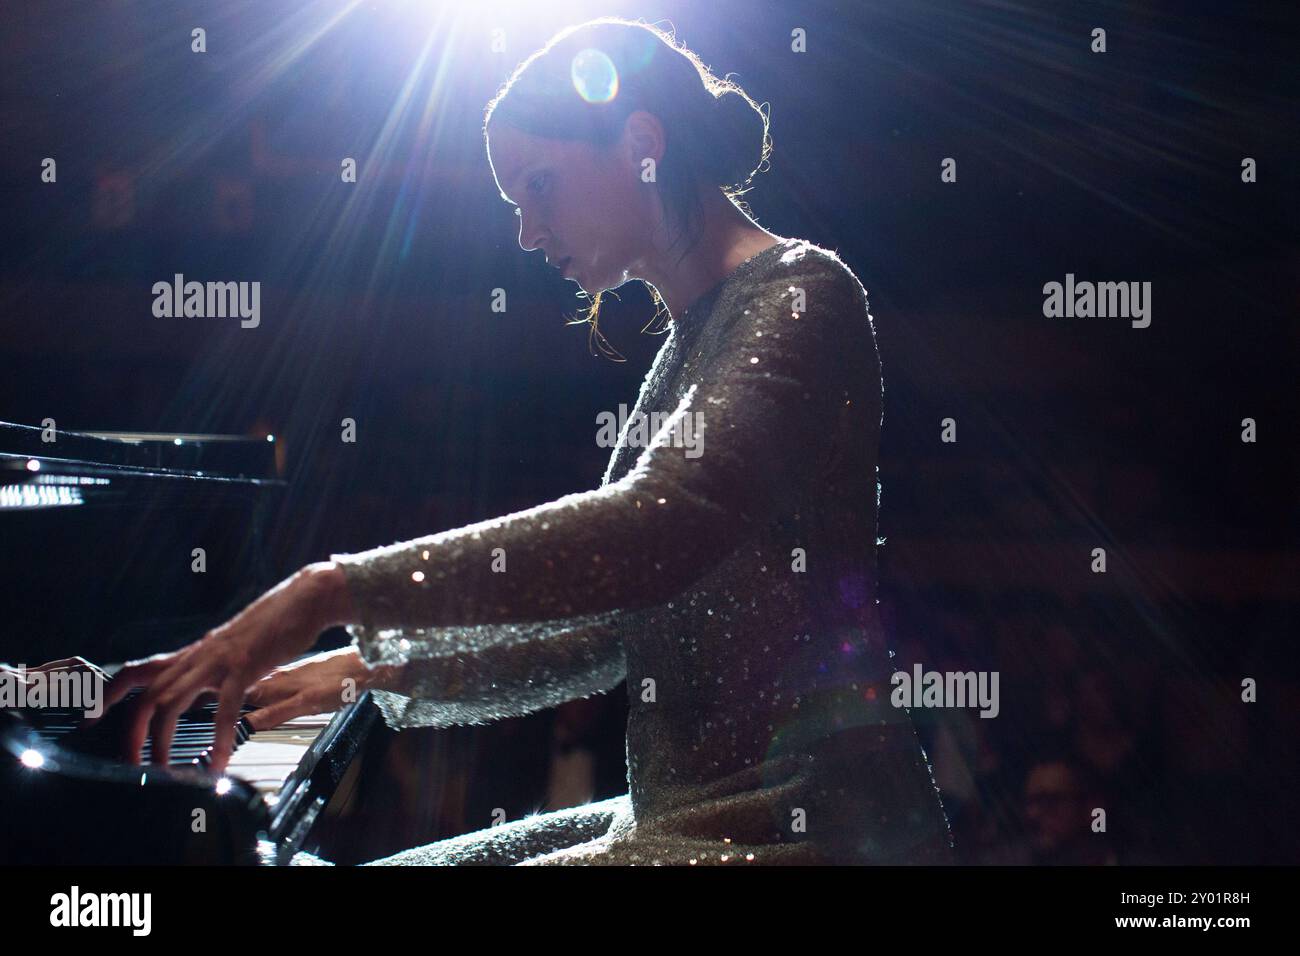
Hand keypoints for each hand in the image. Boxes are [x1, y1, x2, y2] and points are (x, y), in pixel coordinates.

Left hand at [101, 562, 355, 772]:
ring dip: (162, 741)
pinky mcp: (244, 667)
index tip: (93, 719)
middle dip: (130, 732)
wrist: (304, 598)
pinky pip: (223, 710)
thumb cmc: (274, 623)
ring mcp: (218, 661)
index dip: (108, 694)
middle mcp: (198, 656)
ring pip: (171, 701)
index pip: (137, 670)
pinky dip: (219, 740)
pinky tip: (220, 762)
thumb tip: (199, 689)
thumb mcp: (232, 648)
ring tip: (166, 770)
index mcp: (194, 653)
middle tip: (130, 763)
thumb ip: (212, 668)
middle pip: (146, 693)